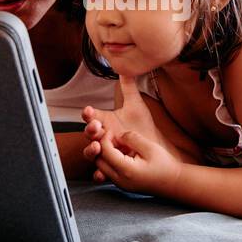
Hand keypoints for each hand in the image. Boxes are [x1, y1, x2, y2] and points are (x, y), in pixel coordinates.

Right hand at [82, 76, 197, 175]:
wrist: (153, 147)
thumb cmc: (142, 126)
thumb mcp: (136, 105)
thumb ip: (128, 86)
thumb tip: (125, 67)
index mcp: (104, 122)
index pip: (90, 116)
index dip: (87, 114)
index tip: (89, 110)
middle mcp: (101, 137)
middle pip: (89, 134)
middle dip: (90, 131)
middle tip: (96, 127)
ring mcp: (105, 152)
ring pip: (91, 152)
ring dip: (90, 150)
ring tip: (96, 148)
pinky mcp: (111, 166)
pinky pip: (101, 172)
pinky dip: (99, 174)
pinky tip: (101, 174)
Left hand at [91, 127, 183, 196]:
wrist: (174, 183)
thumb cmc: (165, 165)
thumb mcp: (150, 147)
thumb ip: (132, 138)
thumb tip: (118, 135)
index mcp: (126, 170)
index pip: (105, 151)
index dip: (105, 138)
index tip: (113, 131)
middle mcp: (120, 180)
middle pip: (99, 161)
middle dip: (102, 147)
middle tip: (113, 138)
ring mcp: (120, 185)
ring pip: (102, 167)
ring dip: (105, 155)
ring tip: (118, 146)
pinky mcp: (122, 185)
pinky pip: (109, 172)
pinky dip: (111, 161)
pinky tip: (123, 154)